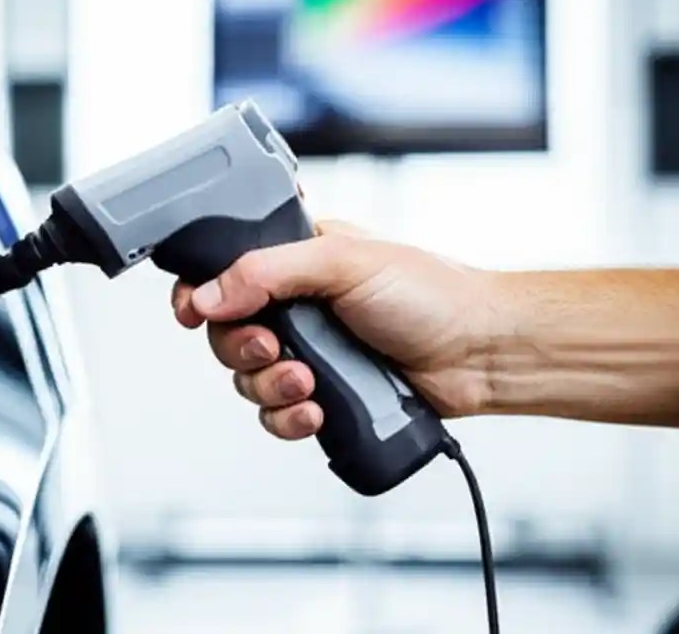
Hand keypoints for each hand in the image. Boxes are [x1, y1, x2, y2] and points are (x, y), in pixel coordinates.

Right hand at [171, 220, 500, 439]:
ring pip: (249, 379)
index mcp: (297, 259)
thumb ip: (268, 270)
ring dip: (270, 387)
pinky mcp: (325, 395)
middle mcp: (298, 306)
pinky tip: (317, 412)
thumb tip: (210, 294)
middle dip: (242, 348)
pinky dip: (289, 419)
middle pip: (228, 333)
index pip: (225, 272)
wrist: (483, 355)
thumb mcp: (344, 263)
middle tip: (273, 348)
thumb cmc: (435, 294)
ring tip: (309, 383)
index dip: (202, 294)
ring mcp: (311, 352)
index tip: (195, 312)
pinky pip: (278, 415)